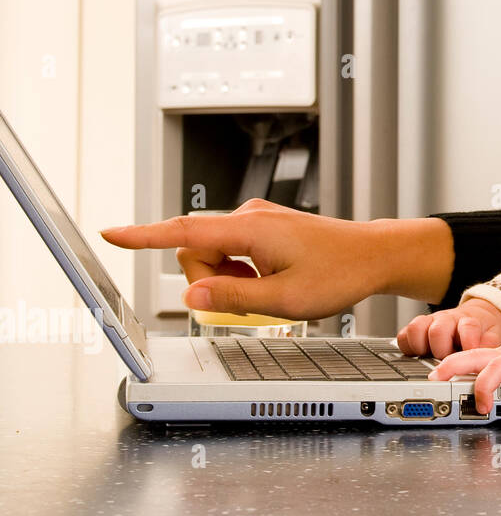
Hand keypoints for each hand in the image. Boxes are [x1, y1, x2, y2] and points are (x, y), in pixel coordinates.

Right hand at [99, 199, 454, 319]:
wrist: (373, 256)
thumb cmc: (339, 273)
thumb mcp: (285, 299)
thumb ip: (233, 297)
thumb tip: (191, 296)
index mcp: (250, 229)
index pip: (183, 231)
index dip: (143, 236)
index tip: (111, 233)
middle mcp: (250, 216)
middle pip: (196, 251)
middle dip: (211, 280)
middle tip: (252, 297)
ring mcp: (258, 220)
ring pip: (215, 254)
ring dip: (230, 278)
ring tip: (270, 288)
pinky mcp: (264, 228)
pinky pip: (234, 253)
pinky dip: (243, 272)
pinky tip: (273, 280)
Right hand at [396, 299, 500, 358]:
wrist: (476, 317)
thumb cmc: (482, 331)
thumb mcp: (493, 337)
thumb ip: (489, 347)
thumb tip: (485, 362)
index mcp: (468, 321)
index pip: (467, 326)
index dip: (468, 342)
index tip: (468, 355)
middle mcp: (447, 320)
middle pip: (438, 330)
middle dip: (441, 350)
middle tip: (446, 362)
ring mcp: (431, 323)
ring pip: (416, 328)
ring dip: (421, 347)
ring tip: (429, 359)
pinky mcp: (418, 329)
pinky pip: (403, 335)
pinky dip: (407, 347)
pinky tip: (417, 356)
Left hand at [433, 325, 500, 417]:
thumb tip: (482, 398)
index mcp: (498, 356)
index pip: (468, 356)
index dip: (448, 365)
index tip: (432, 377)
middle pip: (472, 356)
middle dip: (451, 367)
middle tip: (435, 381)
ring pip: (494, 369)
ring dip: (484, 389)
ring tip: (484, 408)